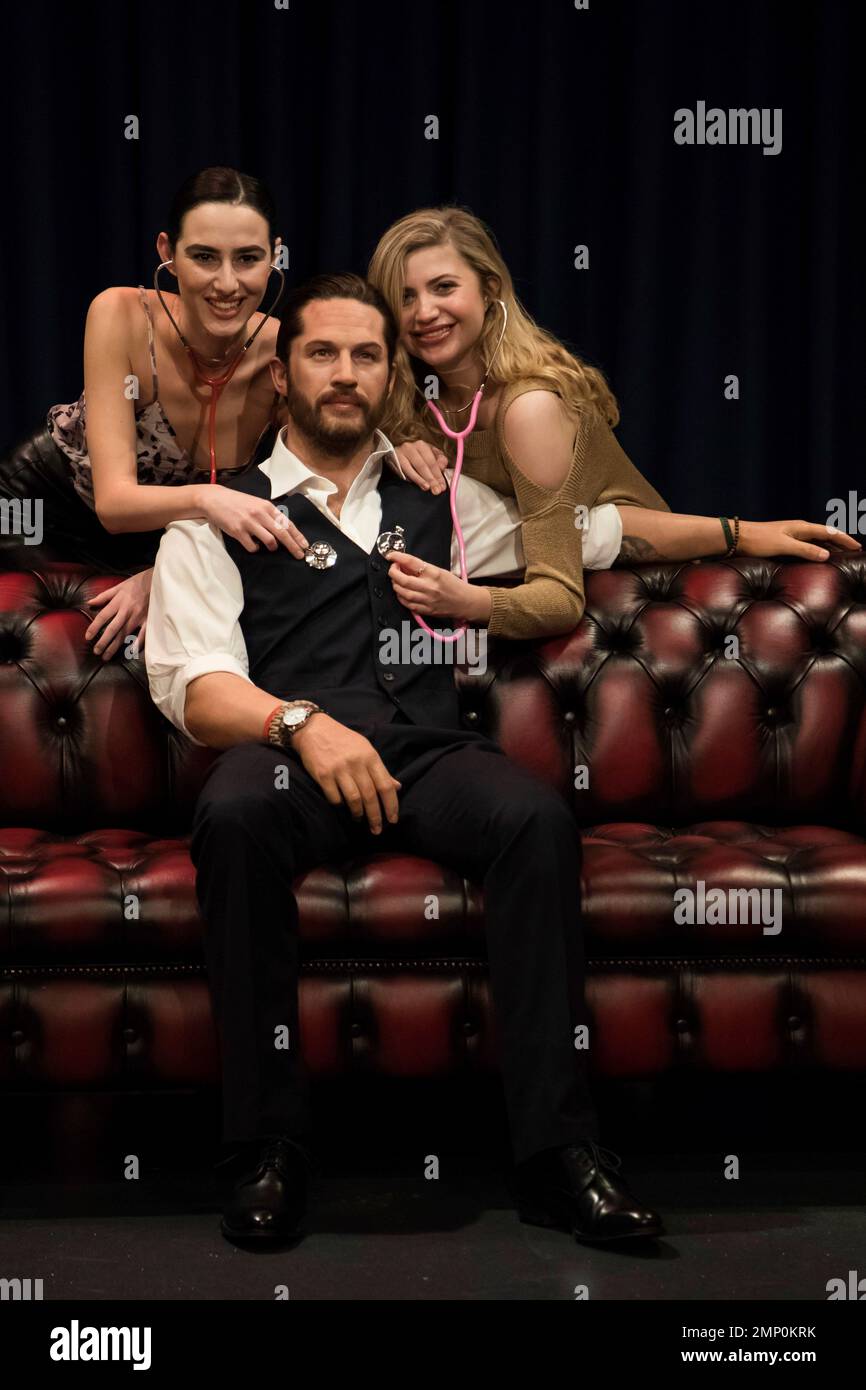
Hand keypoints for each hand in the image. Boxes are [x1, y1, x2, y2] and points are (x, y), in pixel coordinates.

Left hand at [84, 567, 152, 661]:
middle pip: (112, 628)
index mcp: (118, 602)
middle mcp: (127, 611)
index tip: (87, 637)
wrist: (157, 580)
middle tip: (96, 652)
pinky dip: (137, 644)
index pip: (103, 616)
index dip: (94, 627)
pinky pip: (143, 634)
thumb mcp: (119, 586)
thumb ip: (104, 596)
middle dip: (103, 641)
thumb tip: (89, 603)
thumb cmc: (138, 582)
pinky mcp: (149, 620)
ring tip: (107, 656)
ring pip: (124, 634)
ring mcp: (138, 617)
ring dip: (115, 646)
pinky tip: (131, 652)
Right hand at [202, 484, 309, 556]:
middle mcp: (260, 514)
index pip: (287, 523)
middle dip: (293, 546)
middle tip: (299, 555)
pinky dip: (256, 549)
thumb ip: (270, 515)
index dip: (298, 536)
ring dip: (273, 547)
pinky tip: (254, 545)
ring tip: (271, 547)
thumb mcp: (257, 504)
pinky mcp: (238, 531)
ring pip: (270, 541)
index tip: (305, 546)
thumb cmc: (238, 503)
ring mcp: (249, 523)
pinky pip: (252, 547)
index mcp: (267, 507)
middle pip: (282, 534)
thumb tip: (285, 530)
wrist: (215, 499)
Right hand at [292, 713, 401, 833]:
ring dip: (358, 814)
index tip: (393, 819)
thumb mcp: (365, 749)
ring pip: (353, 800)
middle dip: (375, 816)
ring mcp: (339, 769)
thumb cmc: (343, 740)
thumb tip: (397, 787)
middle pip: (370, 796)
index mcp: (370, 757)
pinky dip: (340, 805)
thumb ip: (381, 769)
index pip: (385, 785)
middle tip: (376, 829)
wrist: (314, 729)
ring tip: (359, 819)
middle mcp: (356, 763)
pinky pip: (335, 798)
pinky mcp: (323, 775)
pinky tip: (342, 807)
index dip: (391, 805)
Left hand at [385, 550, 489, 622]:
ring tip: (396, 580)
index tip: (391, 555)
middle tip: (393, 569)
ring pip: (402, 593)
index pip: (411, 562)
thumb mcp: (440, 571)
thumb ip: (423, 568)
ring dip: (395, 585)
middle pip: (403, 579)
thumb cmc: (454, 585)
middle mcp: (429, 587)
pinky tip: (401, 592)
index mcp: (434, 574)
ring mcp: (427, 600)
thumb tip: (405, 564)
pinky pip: (407, 604)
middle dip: (393, 572)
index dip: (398, 557)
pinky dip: (401, 597)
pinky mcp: (426, 610)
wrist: (466, 602)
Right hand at [388, 440, 449, 493]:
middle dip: (433, 479)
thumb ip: (438, 461)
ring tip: (428, 488)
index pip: (434, 462)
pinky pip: (406, 469)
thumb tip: (442, 468)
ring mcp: (404, 451)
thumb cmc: (413, 459)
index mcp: (423, 445)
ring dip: (423, 479)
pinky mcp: (395, 457)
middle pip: (426, 464)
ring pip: (417, 466)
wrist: (392, 456)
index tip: (443, 486)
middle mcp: (413, 446)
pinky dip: (414, 477)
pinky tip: (419, 483)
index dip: (439, 475)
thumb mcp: (428, 458)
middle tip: (437, 490)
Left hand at [740, 520, 862, 560]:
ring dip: (830, 546)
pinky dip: (817, 549)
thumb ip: (805, 550)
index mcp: (802, 527)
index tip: (857, 547)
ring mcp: (792, 535)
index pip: (830, 532)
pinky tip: (818, 556)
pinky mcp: (784, 542)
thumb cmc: (758, 540)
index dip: (845, 540)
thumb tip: (826, 555)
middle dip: (841, 542)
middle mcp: (799, 529)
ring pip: (817, 540)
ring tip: (841, 554)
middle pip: (826, 535)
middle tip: (854, 550)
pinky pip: (807, 545)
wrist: (737, 537)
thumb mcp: (784, 545)